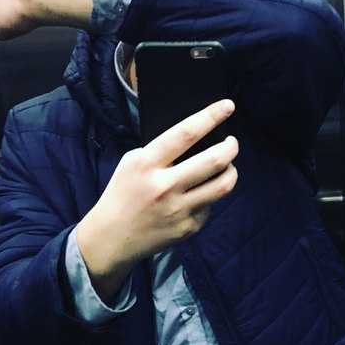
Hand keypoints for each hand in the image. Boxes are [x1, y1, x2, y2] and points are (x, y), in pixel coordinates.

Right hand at [76, 99, 238, 303]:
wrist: (112, 238)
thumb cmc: (124, 193)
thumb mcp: (132, 163)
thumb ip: (161, 151)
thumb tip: (198, 136)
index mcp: (146, 164)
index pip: (185, 133)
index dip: (210, 116)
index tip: (228, 106)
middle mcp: (165, 186)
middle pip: (214, 160)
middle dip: (231, 147)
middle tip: (232, 142)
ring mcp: (179, 210)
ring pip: (223, 185)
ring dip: (231, 171)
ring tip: (227, 165)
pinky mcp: (189, 228)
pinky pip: (210, 206)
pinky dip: (209, 196)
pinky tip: (199, 195)